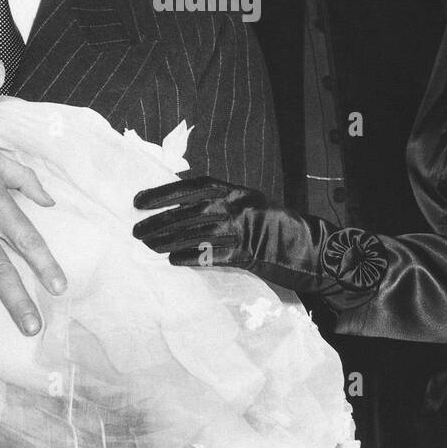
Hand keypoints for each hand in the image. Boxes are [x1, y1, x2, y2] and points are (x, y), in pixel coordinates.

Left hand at [133, 176, 327, 292]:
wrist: (310, 249)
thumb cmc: (275, 226)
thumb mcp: (249, 204)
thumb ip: (221, 202)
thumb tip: (180, 203)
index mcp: (237, 190)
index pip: (193, 187)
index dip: (164, 193)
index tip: (139, 201)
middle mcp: (238, 206)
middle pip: (189, 212)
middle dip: (159, 221)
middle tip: (136, 230)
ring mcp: (244, 230)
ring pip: (196, 233)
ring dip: (168, 240)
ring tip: (147, 246)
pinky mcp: (249, 254)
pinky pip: (212, 255)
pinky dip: (190, 257)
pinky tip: (172, 260)